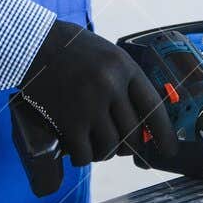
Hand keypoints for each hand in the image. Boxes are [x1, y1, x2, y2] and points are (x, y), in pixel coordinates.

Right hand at [15, 21, 174, 166]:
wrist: (34, 44)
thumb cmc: (72, 50)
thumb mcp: (108, 55)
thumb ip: (125, 81)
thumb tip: (141, 117)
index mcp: (125, 68)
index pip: (154, 107)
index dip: (164, 134)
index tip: (168, 150)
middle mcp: (111, 86)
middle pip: (133, 132)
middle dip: (129, 147)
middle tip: (121, 148)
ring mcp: (89, 103)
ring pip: (110, 146)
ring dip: (104, 153)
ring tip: (96, 147)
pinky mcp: (68, 119)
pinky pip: (85, 152)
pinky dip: (84, 158)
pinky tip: (79, 152)